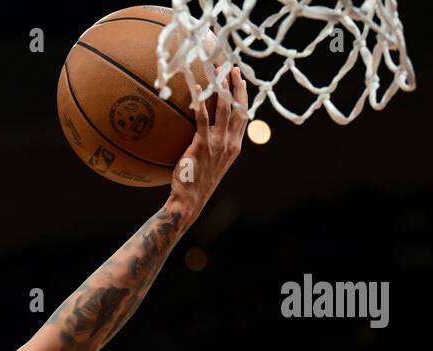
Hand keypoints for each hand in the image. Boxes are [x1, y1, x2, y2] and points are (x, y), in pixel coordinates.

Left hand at [168, 66, 247, 219]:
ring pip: (223, 109)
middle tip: (231, 67)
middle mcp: (230, 143)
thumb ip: (213, 147)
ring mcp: (218, 144)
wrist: (189, 201)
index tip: (240, 80)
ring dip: (221, 87)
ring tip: (217, 71)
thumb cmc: (196, 183)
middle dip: (236, 85)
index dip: (243, 97)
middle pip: (237, 108)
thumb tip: (205, 132)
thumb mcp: (211, 164)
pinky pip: (202, 119)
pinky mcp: (202, 145)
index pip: (243, 116)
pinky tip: (195, 89)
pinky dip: (200, 102)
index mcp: (235, 146)